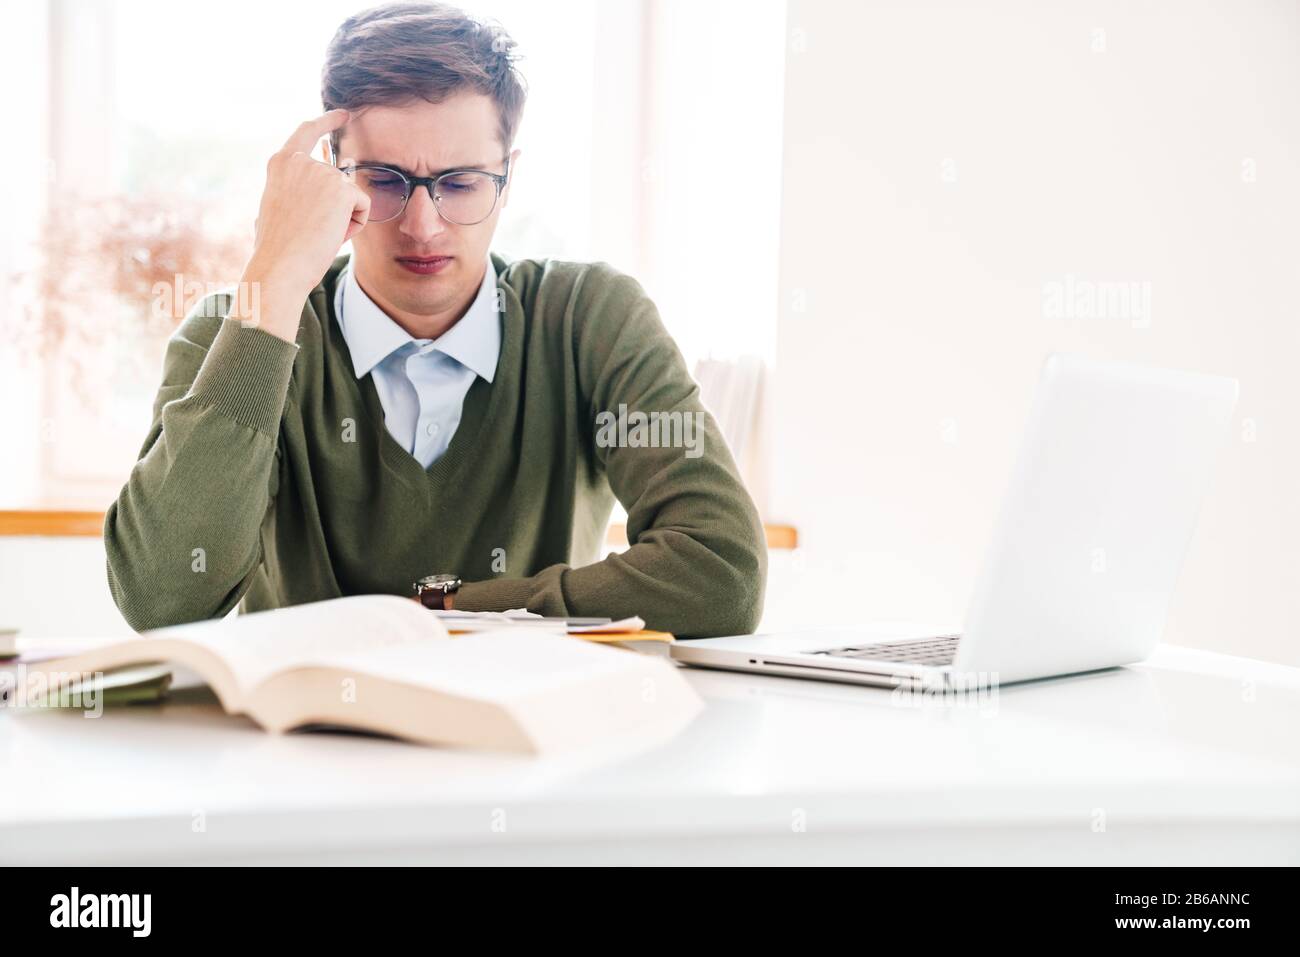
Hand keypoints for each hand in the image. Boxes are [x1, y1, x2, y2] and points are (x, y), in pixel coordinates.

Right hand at [236, 111, 369, 339]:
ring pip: (351, 197)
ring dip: (342, 220)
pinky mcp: (342, 189)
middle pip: (339, 182)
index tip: (344, 114)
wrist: (279, 267)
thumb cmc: (277, 247)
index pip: (308, 132)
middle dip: (337, 209)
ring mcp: (322, 172)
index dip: (328, 122)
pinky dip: (353, 226)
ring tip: (317, 233)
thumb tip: (324, 185)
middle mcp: (300, 161)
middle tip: (311, 231)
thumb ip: (297, 188)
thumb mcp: (279, 207)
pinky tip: (331, 234)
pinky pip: (363, 208)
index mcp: (281, 164)